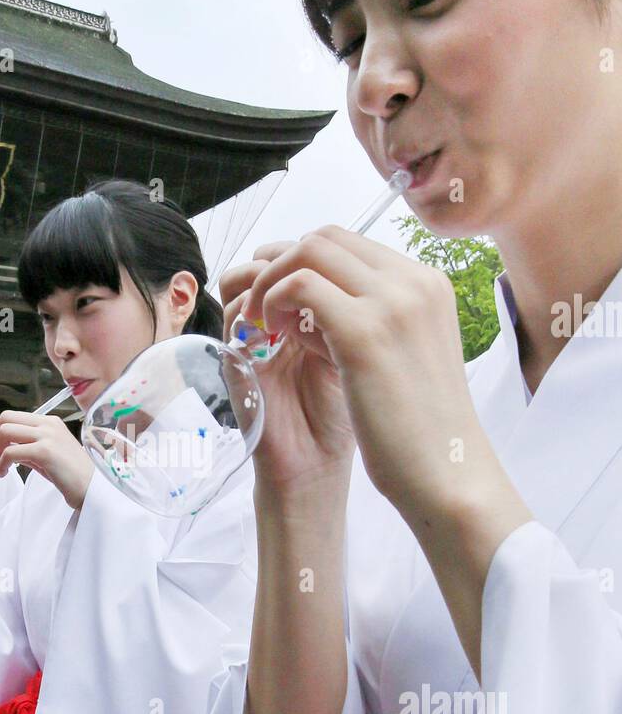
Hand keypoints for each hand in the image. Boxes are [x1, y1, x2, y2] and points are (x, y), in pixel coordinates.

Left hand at [0, 410, 93, 509]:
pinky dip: (2, 463)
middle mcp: (49, 424)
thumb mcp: (48, 454)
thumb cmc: (72, 475)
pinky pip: (11, 452)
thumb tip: (7, 447)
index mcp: (50, 422)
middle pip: (7, 418)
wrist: (91, 488)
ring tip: (4, 466)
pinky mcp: (45, 451)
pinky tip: (5, 473)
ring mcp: (47, 436)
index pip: (15, 415)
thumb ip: (29, 446)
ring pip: (6, 431)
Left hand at [241, 227, 503, 522]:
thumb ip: (372, 322)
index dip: (305, 267)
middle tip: (266, 313)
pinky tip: (271, 340)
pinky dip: (273, 304)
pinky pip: (298, 286)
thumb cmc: (421, 430)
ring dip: (272, 283)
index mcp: (428, 285)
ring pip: (308, 252)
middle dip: (282, 266)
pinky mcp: (364, 332)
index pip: (350, 243)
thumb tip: (314, 306)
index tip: (287, 309)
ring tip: (266, 329)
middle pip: (325, 237)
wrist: (448, 475)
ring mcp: (393, 302)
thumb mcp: (405, 357)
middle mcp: (414, 282)